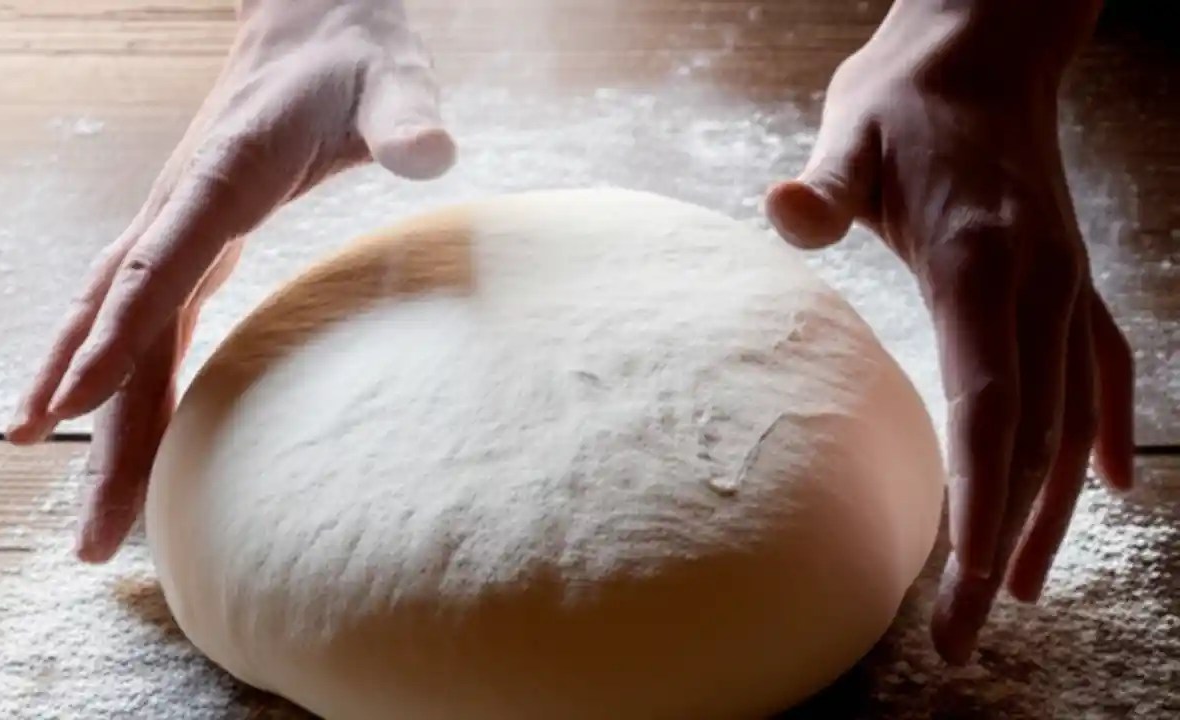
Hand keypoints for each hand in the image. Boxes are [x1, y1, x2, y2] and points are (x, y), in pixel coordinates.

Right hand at [7, 0, 454, 562]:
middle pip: (121, 324)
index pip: (157, 263)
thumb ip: (406, 114)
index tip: (67, 409)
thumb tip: (433, 150)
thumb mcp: (389, 77)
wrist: (313, 19)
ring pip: (117, 329)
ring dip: (90, 416)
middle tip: (89, 531)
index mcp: (221, 176)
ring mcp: (179, 223)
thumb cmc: (353, 53)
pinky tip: (97, 425)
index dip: (114, 336)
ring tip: (79, 506)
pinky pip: (141, 319)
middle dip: (95, 424)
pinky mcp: (193, 237)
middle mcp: (181, 206)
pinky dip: (114, 376)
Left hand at [765, 0, 1133, 663]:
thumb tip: (786, 213)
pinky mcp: (1064, 278)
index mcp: (984, 264)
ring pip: (1069, 421)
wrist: (982, 50)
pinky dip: (1105, 432)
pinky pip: (1101, 369)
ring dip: (1046, 510)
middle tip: (963, 633)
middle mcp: (1039, 285)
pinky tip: (1111, 489)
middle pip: (1028, 438)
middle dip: (999, 542)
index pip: (989, 408)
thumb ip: (827, 182)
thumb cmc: (906, 97)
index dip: (982, 501)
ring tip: (1015, 590)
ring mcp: (1061, 284)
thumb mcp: (852, 130)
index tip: (968, 582)